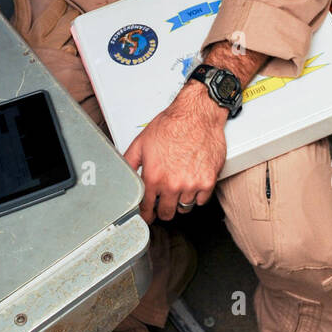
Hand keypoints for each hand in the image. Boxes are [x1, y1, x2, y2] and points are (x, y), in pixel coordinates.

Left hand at [124, 80, 227, 224]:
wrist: (197, 115)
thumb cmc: (171, 125)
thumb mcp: (141, 142)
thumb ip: (129, 163)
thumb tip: (123, 178)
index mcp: (154, 177)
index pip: (146, 208)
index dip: (145, 214)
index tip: (147, 215)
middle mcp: (172, 184)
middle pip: (166, 213)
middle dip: (163, 210)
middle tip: (163, 203)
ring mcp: (192, 184)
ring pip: (184, 208)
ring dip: (180, 201)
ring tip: (178, 187)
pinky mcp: (208, 181)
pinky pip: (201, 201)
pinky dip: (197, 195)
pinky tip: (192, 183)